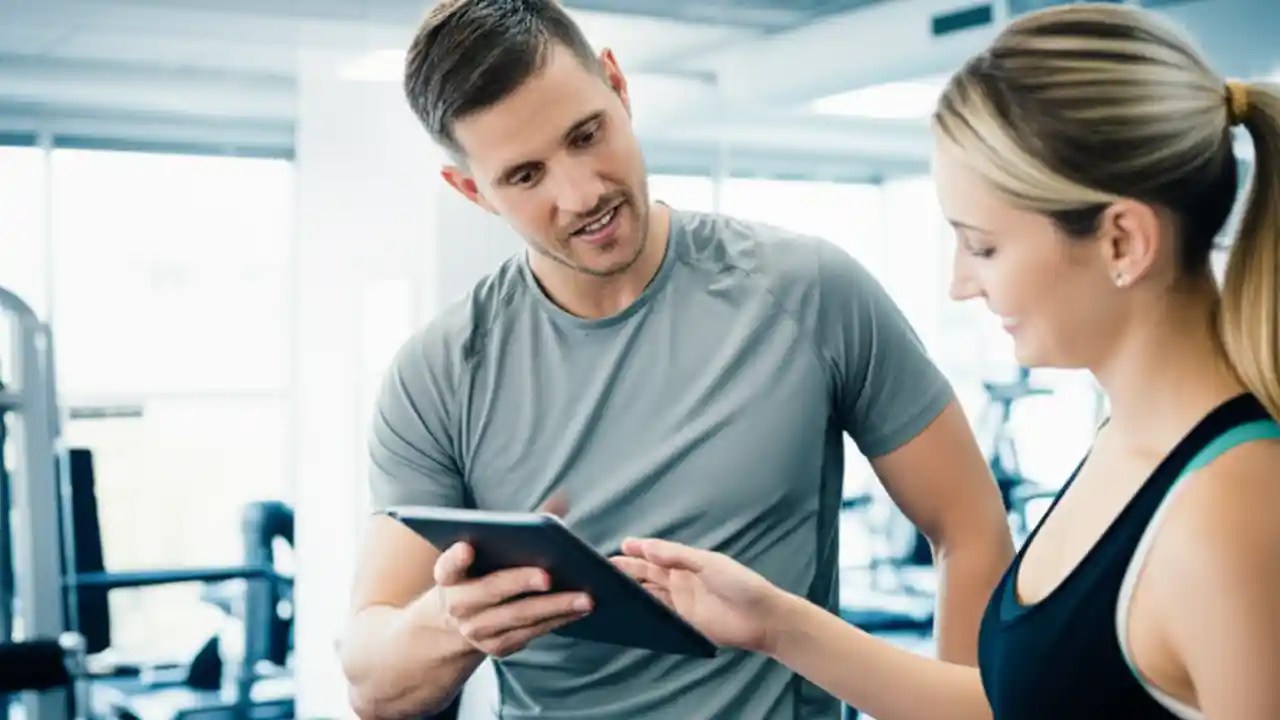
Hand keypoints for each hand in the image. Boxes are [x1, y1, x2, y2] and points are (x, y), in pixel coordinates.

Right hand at [430, 541, 592, 657]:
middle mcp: (458, 604)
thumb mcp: (488, 549)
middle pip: (491, 591)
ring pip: (518, 615)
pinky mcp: (498, 646)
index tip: (466, 547)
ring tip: (585, 596)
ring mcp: (476, 630)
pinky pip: (532, 632)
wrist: (462, 619)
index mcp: (449, 575)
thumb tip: (563, 498)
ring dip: (554, 607)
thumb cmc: (484, 570)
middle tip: (548, 575)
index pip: (447, 566)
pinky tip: (580, 609)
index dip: (455, 558)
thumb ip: (519, 525)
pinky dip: (558, 620)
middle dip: (520, 582)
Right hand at [611, 537, 788, 652]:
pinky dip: (641, 615)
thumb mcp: (708, 563)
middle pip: (645, 575)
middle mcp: (679, 582)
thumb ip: (676, 555)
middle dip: (625, 572)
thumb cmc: (740, 584)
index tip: (616, 548)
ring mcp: (679, 604)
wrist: (763, 619)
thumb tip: (645, 547)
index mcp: (685, 563)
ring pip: (647, 596)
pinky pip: (656, 618)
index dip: (636, 550)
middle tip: (599, 572)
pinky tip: (625, 616)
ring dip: (629, 593)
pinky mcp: (681, 625)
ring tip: (605, 593)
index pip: (654, 555)